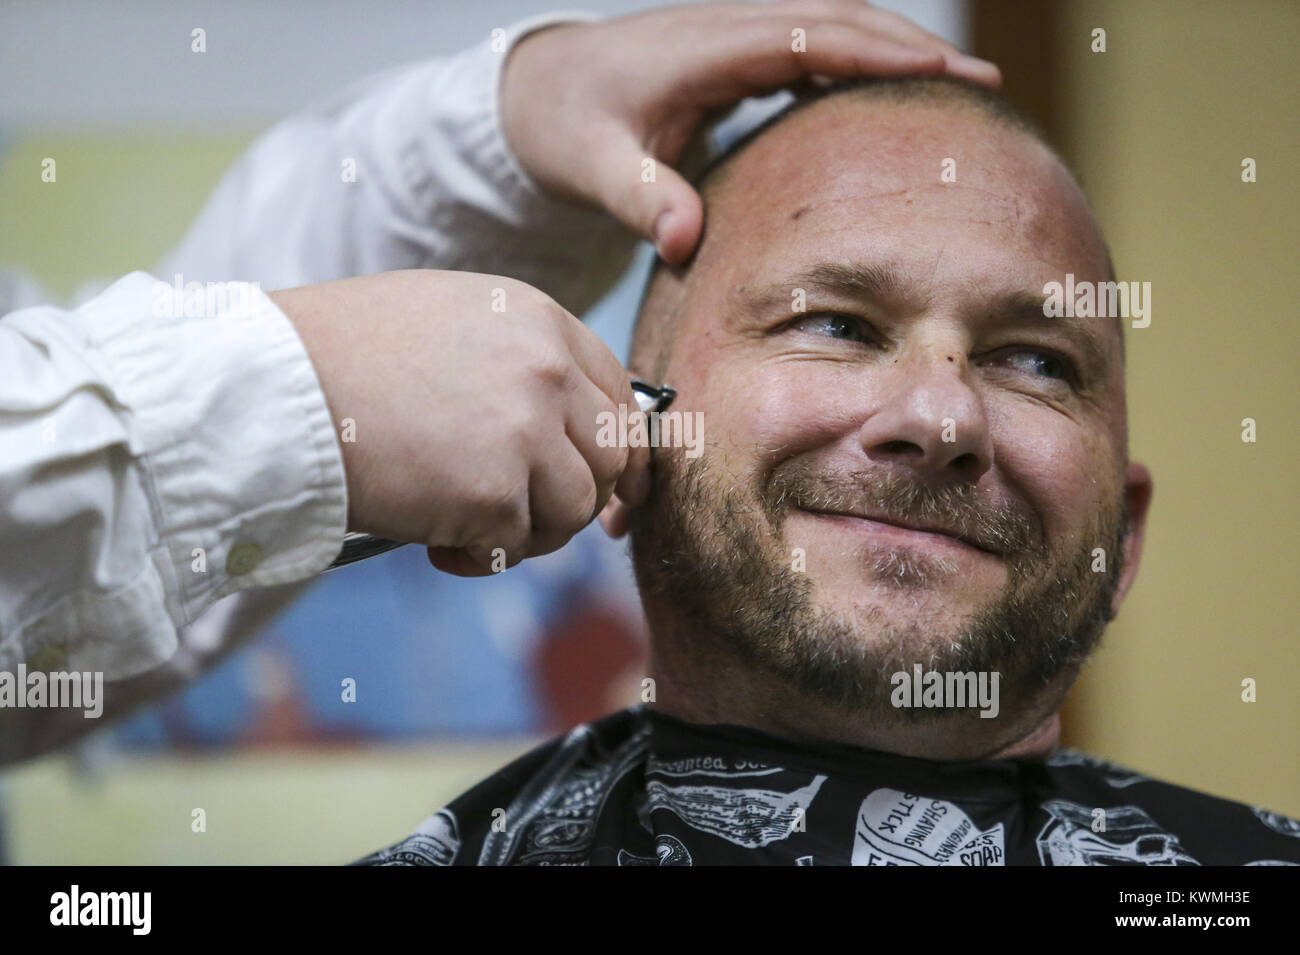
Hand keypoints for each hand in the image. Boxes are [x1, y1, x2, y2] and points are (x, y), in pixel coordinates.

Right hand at [271, 270, 647, 575]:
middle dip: (576, 498)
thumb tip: (565, 424)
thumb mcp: (450, 322)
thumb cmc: (341, 356)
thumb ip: (518, 361)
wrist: (272, 388)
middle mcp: (545, 369)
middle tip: (524, 519)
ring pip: (576, 509)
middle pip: (611, 456)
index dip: (613, 449)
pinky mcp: (491, 490)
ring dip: (530, 534)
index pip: (618, 394)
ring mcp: (524, 429)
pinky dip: (481, 558)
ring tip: (468, 528)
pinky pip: (517, 546)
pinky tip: (436, 544)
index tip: (602, 488)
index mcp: (538, 320)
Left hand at [501, 0, 999, 263]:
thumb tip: (685, 241)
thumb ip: (639, 198)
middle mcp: (731, 29)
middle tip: (985, 85)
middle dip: (913, 47)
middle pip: (841, 20)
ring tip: (959, 92)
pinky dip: (859, 67)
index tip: (944, 74)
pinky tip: (888, 104)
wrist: (536, 91)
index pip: (811, 38)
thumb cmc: (565, 126)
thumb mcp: (592, 166)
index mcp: (707, 48)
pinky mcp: (739, 56)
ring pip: (834, 29)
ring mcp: (737, 37)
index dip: (879, 54)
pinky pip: (814, 50)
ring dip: (894, 52)